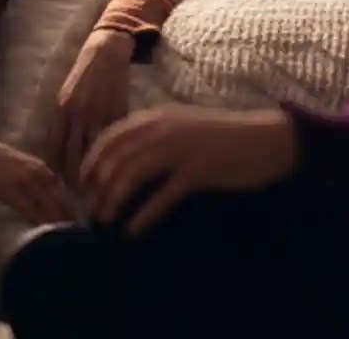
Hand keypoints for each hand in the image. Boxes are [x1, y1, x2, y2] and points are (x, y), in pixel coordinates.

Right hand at [0, 126, 75, 224]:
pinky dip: (40, 219)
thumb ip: (31, 174)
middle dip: (69, 215)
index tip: (79, 218)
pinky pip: (29, 208)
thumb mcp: (17, 163)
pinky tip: (47, 230)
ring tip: (69, 236)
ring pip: (47, 205)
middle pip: (59, 198)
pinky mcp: (9, 190)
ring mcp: (23, 181)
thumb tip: (42, 190)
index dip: (71, 205)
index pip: (62, 189)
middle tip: (79, 232)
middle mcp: (36, 172)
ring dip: (59, 220)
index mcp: (38, 166)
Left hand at [47, 28, 134, 184]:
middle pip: (74, 155)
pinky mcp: (119, 110)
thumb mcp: (66, 98)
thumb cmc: (84, 78)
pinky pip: (115, 139)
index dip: (57, 172)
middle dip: (76, 179)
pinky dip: (116, 156)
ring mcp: (100, 112)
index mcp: (62, 111)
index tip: (60, 191)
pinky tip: (120, 171)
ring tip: (100, 194)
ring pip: (96, 151)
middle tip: (80, 201)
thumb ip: (64, 124)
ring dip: (97, 173)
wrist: (106, 53)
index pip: (56, 150)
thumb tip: (59, 154)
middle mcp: (78, 114)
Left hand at [80, 105, 298, 235]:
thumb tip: (122, 159)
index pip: (109, 138)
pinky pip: (161, 197)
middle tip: (90, 210)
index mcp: (155, 118)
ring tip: (106, 221)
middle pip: (115, 159)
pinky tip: (133, 231)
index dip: (90, 162)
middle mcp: (162, 130)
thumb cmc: (221, 135)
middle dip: (96, 187)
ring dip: (113, 201)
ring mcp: (180, 150)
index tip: (83, 185)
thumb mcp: (181, 126)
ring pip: (131, 176)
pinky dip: (143, 216)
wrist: (265, 138)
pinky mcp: (197, 172)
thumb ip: (153, 136)